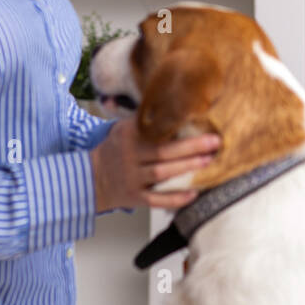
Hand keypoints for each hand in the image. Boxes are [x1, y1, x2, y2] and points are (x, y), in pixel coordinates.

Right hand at [90, 117, 221, 211]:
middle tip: (214, 142)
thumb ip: (145, 120)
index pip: (156, 130)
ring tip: (208, 161)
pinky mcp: (134, 198)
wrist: (90, 179)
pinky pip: (156, 200)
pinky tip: (193, 193)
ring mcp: (131, 179)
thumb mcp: (123, 129)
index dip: (179, 126)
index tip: (201, 121)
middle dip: (191, 147)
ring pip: (162, 174)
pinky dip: (175, 199)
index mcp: (129, 136)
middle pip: (163, 151)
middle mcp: (130, 157)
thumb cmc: (115, 150)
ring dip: (187, 168)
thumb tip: (176, 104)